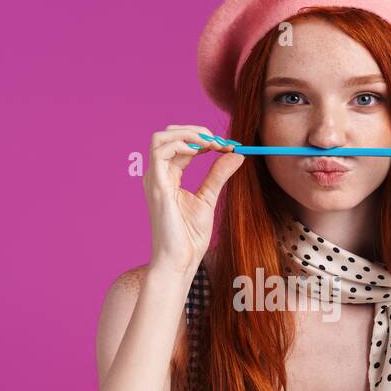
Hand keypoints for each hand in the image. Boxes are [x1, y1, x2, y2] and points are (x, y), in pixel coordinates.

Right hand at [144, 125, 244, 278]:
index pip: (181, 145)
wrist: (180, 260)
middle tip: (221, 141)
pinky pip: (160, 151)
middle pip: (168, 135)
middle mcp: (158, 175)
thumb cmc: (190, 236)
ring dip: (189, 134)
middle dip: (195, 131)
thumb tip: (236, 154)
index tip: (228, 146)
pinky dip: (181, 144)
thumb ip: (218, 175)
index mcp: (168, 177)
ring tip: (213, 143)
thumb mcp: (209, 198)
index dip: (204, 139)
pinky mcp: (156, 185)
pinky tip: (201, 151)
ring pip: (161, 137)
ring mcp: (154, 179)